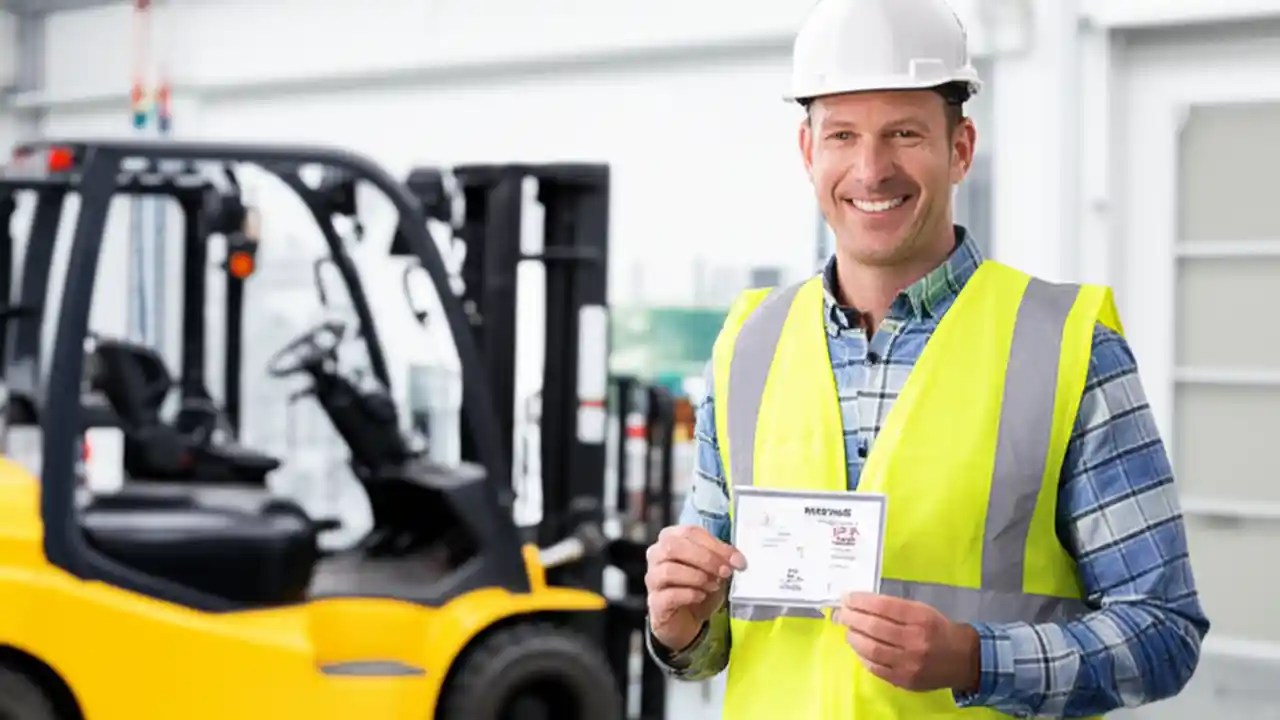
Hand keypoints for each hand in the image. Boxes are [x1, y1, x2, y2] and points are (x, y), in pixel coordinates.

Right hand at [645, 525, 746, 651]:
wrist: (685, 620)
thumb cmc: (698, 588)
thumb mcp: (714, 570)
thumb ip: (721, 559)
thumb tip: (735, 559)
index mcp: (671, 539)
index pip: (690, 532)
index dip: (715, 544)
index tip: (736, 559)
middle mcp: (656, 555)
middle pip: (674, 547)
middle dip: (705, 558)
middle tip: (725, 571)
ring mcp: (652, 578)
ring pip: (669, 570)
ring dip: (697, 577)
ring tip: (713, 585)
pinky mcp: (654, 602)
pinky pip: (669, 595)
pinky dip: (689, 594)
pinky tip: (700, 596)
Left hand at [834, 592, 980, 693]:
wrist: (963, 659)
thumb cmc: (938, 629)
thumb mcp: (922, 610)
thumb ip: (894, 607)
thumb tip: (860, 604)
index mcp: (921, 618)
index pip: (883, 607)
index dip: (861, 602)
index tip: (847, 598)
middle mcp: (915, 641)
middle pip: (874, 628)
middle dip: (852, 618)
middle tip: (842, 613)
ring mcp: (909, 663)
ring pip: (871, 649)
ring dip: (854, 638)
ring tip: (848, 630)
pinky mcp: (904, 680)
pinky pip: (875, 667)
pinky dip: (863, 656)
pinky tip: (859, 648)